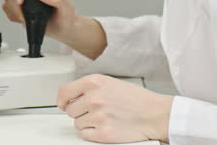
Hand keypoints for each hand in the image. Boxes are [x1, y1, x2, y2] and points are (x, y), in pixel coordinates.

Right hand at [1, 0, 77, 41]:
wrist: (62, 30)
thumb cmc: (66, 18)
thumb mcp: (66, 9)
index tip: (21, 0)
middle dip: (16, 3)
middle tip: (24, 15)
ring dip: (14, 10)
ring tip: (26, 18)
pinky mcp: (20, 2)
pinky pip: (7, 5)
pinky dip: (13, 15)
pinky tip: (24, 19)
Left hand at [58, 74, 172, 143]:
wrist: (155, 114)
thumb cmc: (136, 99)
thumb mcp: (110, 83)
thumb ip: (89, 87)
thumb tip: (70, 96)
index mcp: (94, 82)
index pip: (64, 92)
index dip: (61, 100)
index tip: (62, 104)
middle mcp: (94, 98)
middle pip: (69, 110)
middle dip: (79, 112)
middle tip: (95, 111)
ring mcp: (98, 116)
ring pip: (77, 123)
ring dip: (87, 122)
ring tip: (104, 118)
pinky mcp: (103, 133)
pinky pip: (85, 135)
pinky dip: (93, 133)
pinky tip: (105, 126)